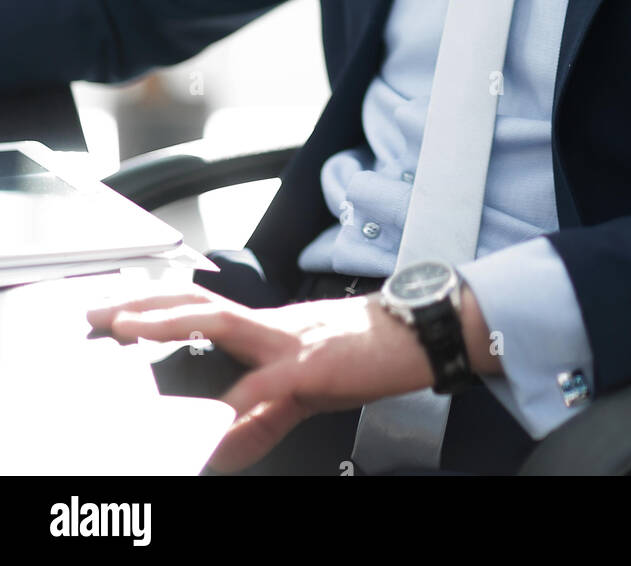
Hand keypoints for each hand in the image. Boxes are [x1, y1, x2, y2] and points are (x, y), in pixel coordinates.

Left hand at [87, 286, 432, 471]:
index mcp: (266, 327)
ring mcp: (287, 340)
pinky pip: (262, 388)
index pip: (203, 308)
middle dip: (143, 303)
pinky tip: (211, 424)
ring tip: (127, 330)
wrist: (415, 337)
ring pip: (218, 321)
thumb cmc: (365, 354)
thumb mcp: (304, 384)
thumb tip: (222, 444)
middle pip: (196, 301)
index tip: (118, 313)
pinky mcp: (309, 366)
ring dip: (168, 324)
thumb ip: (261, 409)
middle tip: (100, 311)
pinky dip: (234, 409)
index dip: (158, 306)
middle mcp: (270, 325)